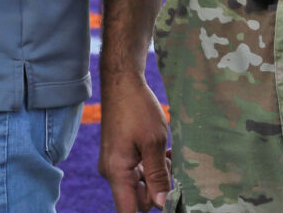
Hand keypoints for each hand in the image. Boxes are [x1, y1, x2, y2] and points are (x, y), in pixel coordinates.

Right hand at [98, 73, 172, 211]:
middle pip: (138, 199)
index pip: (128, 211)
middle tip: (170, 165)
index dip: (150, 207)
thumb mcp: (154, 142)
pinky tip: (164, 152)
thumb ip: (158, 176)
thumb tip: (162, 204)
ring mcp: (115, 164)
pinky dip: (151, 166)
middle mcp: (112, 172)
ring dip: (157, 175)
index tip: (167, 201)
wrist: (122, 81)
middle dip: (158, 189)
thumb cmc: (137, 108)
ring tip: (167, 154)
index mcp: (117, 172)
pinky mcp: (120, 155)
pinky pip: (137, 171)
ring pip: (141, 184)